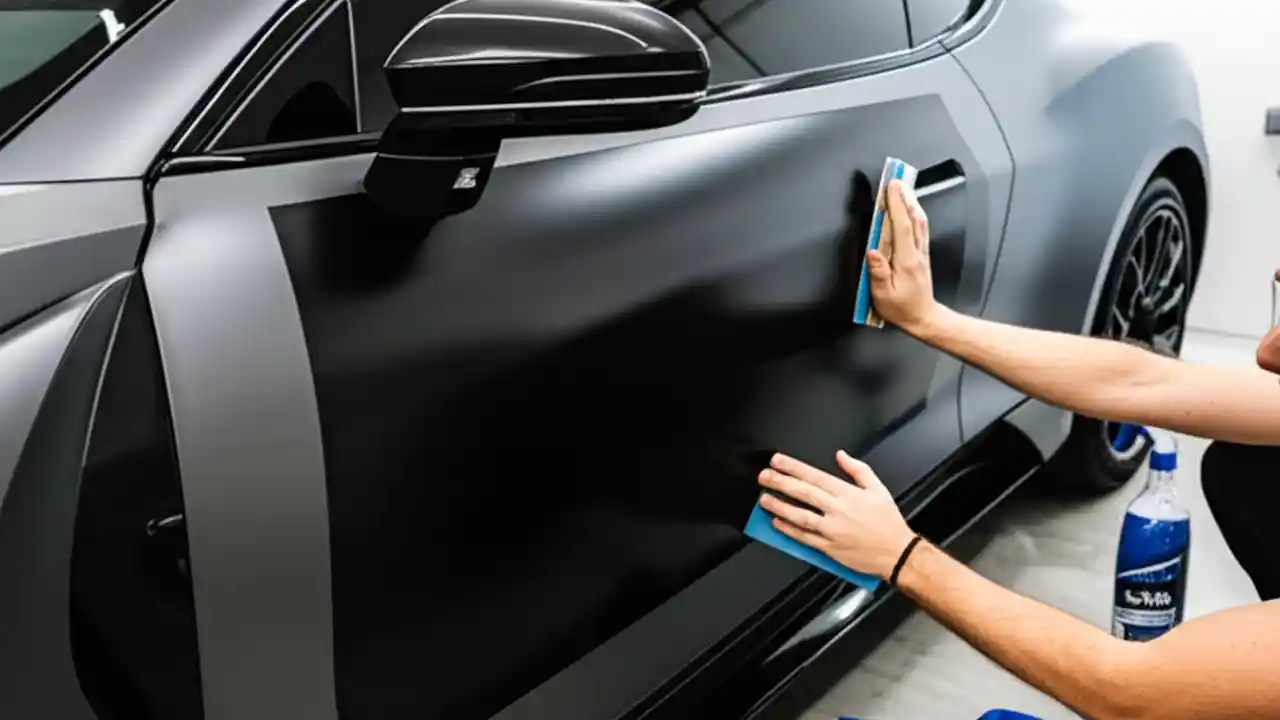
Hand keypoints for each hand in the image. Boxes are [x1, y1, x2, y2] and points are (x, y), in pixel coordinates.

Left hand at [757, 451, 915, 579]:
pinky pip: (804, 538)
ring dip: (779, 506)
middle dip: (780, 483)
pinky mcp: (829, 548)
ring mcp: (832, 530)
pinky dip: (789, 530)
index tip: (777, 461)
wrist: (898, 553)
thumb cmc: (888, 522)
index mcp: (848, 494)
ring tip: (764, 499)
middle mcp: (838, 511)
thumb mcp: (878, 489)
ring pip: (800, 516)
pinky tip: (776, 522)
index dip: (793, 467)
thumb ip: (858, 469)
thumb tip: (841, 455)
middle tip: (764, 476)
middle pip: (803, 493)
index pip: (814, 476)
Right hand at [867, 180, 939, 333]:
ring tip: (904, 190)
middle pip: (914, 219)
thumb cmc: (901, 308)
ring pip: (920, 223)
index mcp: (906, 261)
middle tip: (898, 181)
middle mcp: (917, 254)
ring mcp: (922, 253)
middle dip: (905, 198)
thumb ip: (877, 272)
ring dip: (912, 204)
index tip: (891, 189)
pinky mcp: (922, 256)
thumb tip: (872, 251)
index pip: (901, 227)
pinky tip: (912, 210)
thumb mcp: (883, 295)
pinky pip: (921, 230)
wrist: (923, 317)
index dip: (896, 206)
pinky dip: (916, 215)